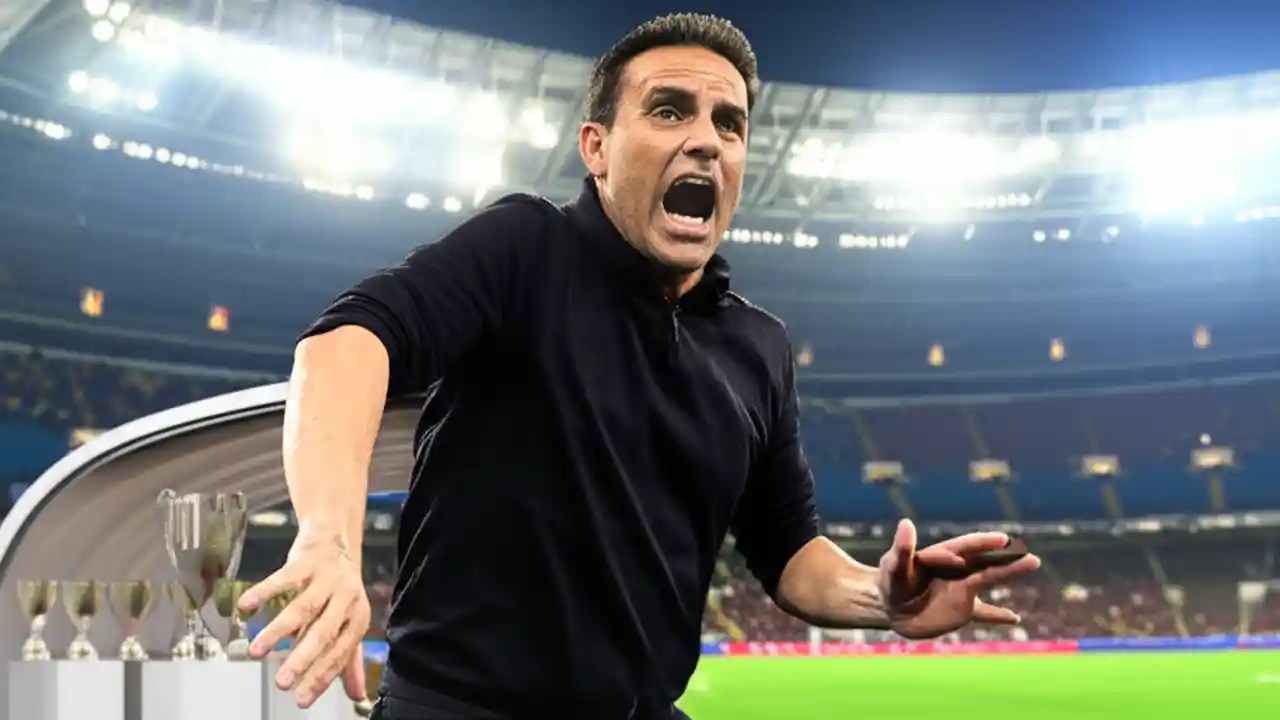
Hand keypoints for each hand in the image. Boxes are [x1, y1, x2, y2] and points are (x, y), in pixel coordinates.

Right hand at [238, 527, 370, 707]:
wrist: (336, 537)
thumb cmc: (338, 589)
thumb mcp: (347, 622)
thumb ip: (349, 661)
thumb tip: (358, 697)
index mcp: (357, 618)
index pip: (340, 653)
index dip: (321, 677)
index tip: (301, 699)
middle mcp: (346, 598)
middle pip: (323, 633)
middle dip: (302, 660)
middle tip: (282, 682)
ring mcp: (327, 578)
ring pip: (301, 608)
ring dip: (277, 631)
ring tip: (256, 652)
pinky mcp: (307, 560)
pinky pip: (283, 578)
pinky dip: (264, 592)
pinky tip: (246, 606)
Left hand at [878, 519, 1039, 639]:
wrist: (890, 607)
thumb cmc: (890, 582)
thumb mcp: (893, 566)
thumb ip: (902, 549)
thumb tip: (905, 523)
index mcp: (941, 555)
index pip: (962, 548)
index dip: (978, 545)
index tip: (994, 542)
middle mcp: (957, 570)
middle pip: (984, 560)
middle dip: (1004, 556)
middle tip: (1027, 553)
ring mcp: (962, 589)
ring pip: (989, 579)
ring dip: (1010, 572)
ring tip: (1033, 562)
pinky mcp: (962, 610)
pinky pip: (984, 613)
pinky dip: (998, 616)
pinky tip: (1015, 619)